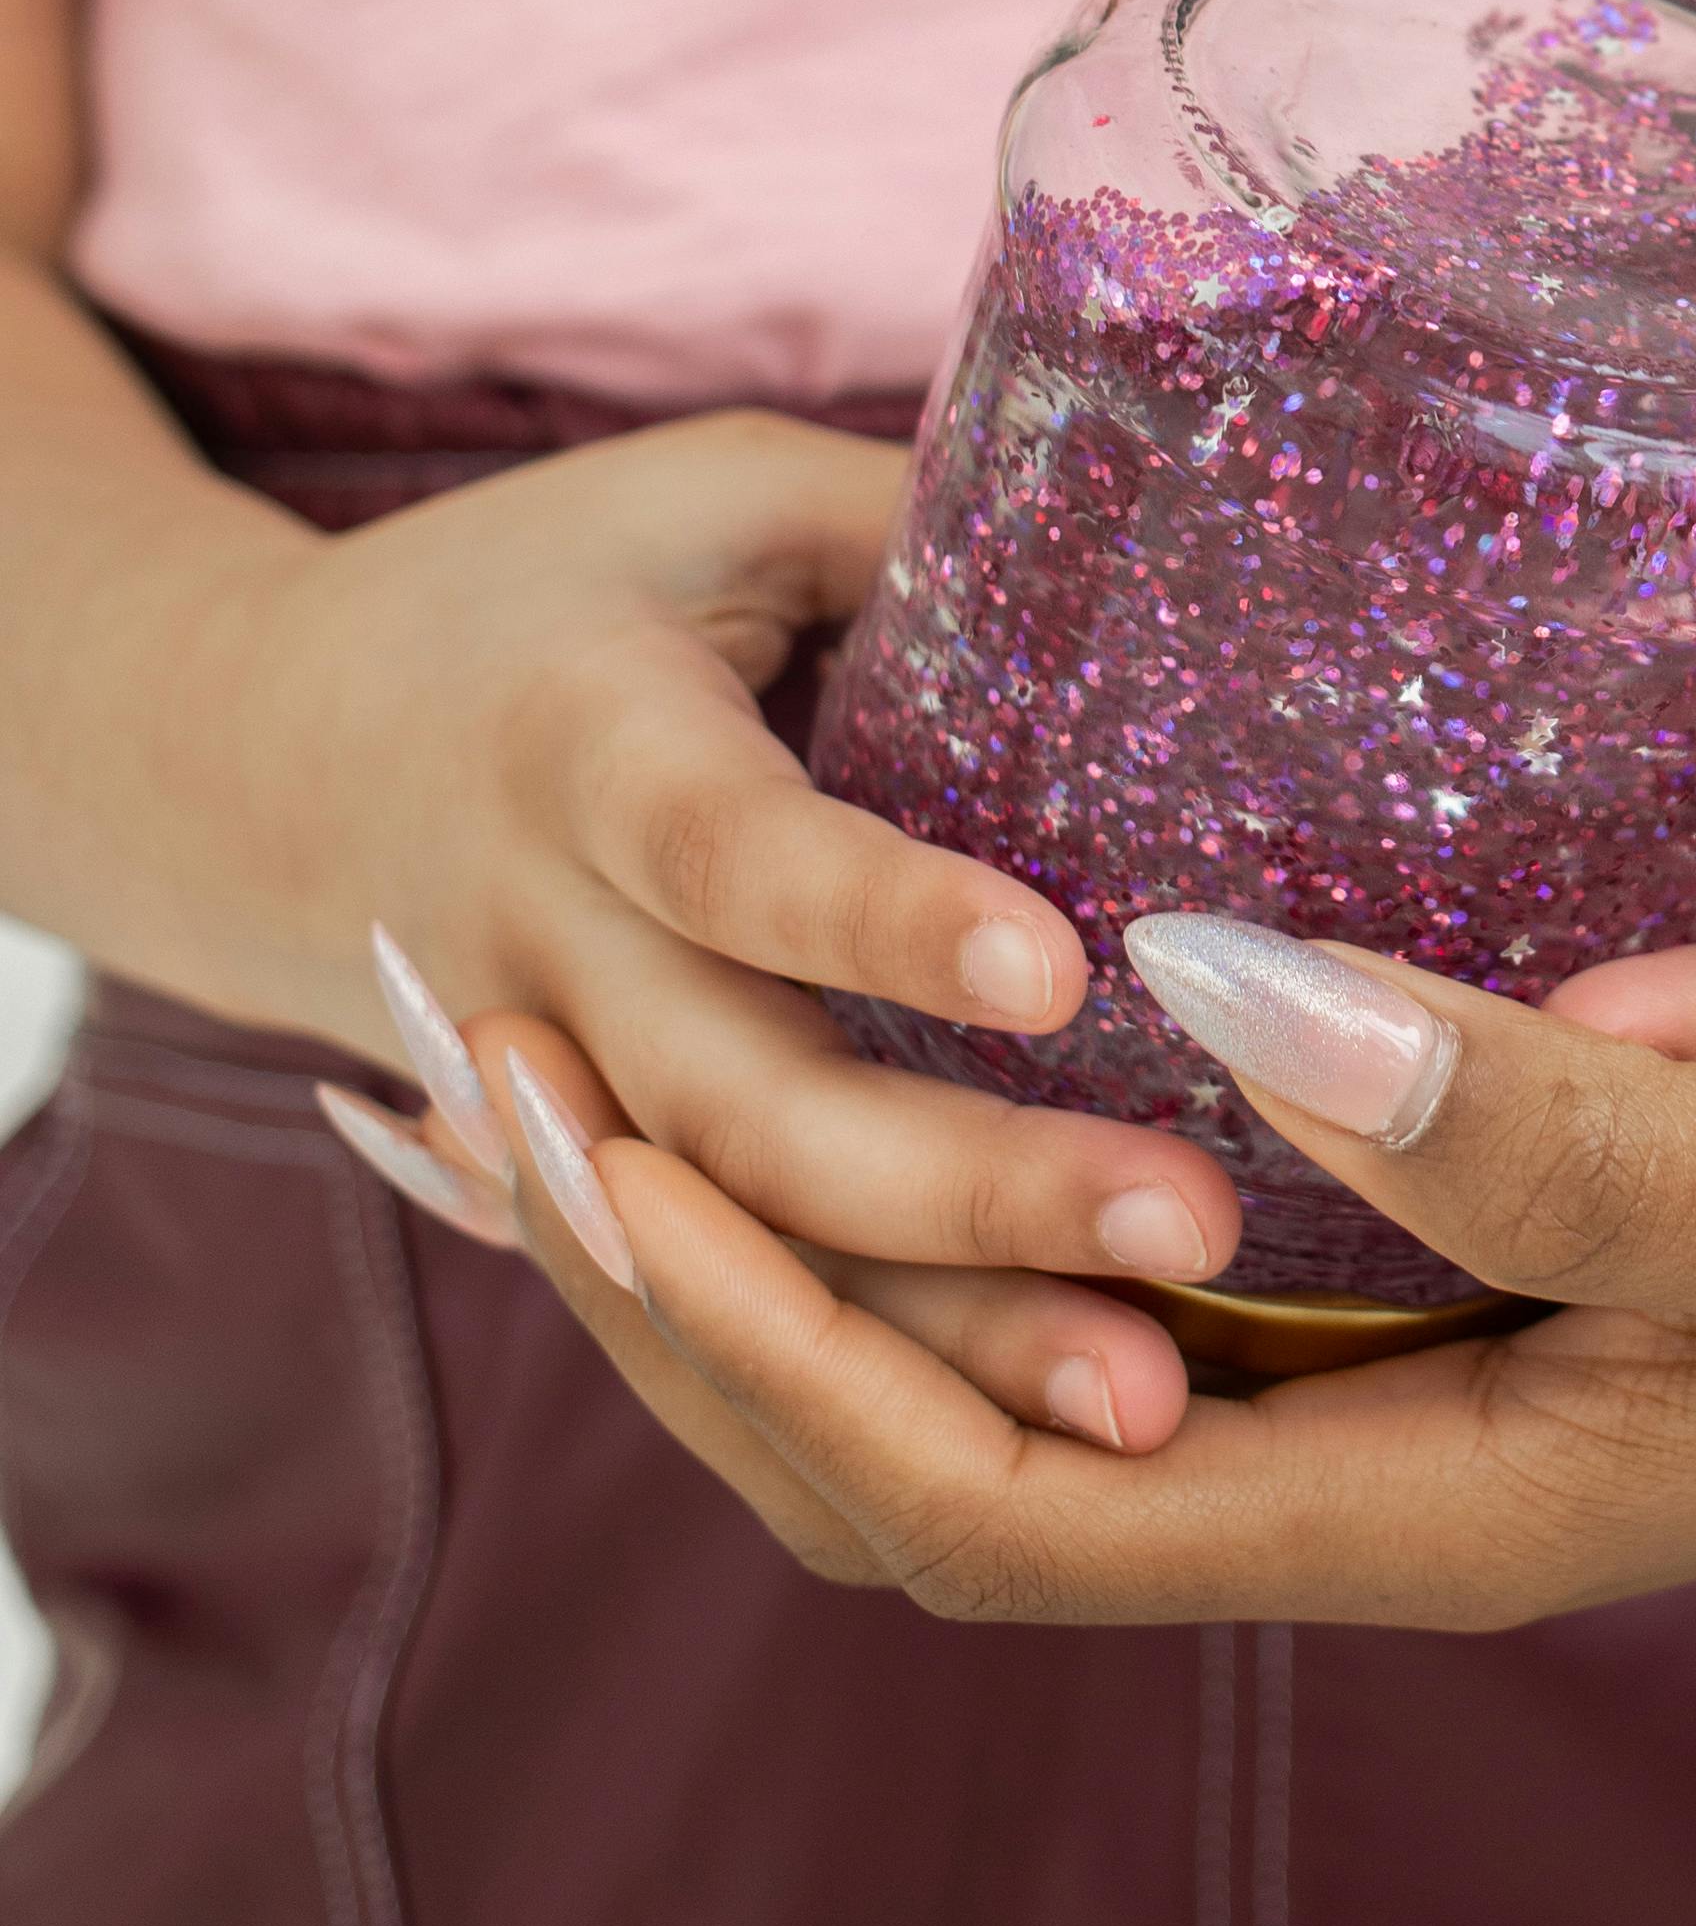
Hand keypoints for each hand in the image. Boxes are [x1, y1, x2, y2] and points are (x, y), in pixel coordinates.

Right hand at [248, 418, 1241, 1456]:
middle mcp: (546, 952)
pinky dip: (872, 1384)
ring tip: (1151, 1395)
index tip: (1059, 977)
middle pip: (743, 1116)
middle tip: (1198, 1230)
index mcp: (583, 748)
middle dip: (970, 1195)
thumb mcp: (716, 497)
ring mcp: (546, 1109)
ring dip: (943, 1339)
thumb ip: (916, 523)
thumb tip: (1172, 519)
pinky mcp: (576, 1203)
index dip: (879, 915)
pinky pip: (721, 1317)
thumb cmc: (558, 589)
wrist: (267, 758)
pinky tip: (1052, 1428)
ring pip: (735, 1260)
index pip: (728, 849)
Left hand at [449, 927, 1695, 1625]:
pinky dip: (939, 1192)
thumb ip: (1545, 1114)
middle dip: (677, 1296)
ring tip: (604, 1035)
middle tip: (487, 1061)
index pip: (970, 1496)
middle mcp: (1355, 1482)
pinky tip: (886, 1035)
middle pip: (910, 1468)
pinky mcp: (1425, 1297)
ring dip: (774, 1243)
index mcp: (1418, 1504)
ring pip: (982, 1387)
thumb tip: (1232, 992)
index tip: (580, 1135)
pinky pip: (1101, 1285)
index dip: (743, 1343)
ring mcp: (1383, 1401)